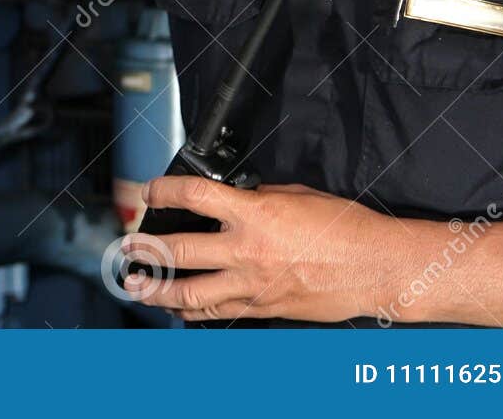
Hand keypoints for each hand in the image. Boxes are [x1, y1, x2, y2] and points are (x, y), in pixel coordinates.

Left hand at [121, 177, 400, 322]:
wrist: (375, 267)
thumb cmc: (345, 227)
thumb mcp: (296, 196)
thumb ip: (258, 198)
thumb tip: (237, 200)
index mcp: (254, 213)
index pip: (194, 196)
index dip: (163, 191)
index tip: (149, 191)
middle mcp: (247, 249)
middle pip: (179, 250)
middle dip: (146, 249)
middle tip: (128, 248)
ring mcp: (253, 284)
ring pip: (190, 292)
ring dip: (157, 290)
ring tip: (137, 286)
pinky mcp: (264, 308)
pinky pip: (218, 312)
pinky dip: (193, 310)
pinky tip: (178, 307)